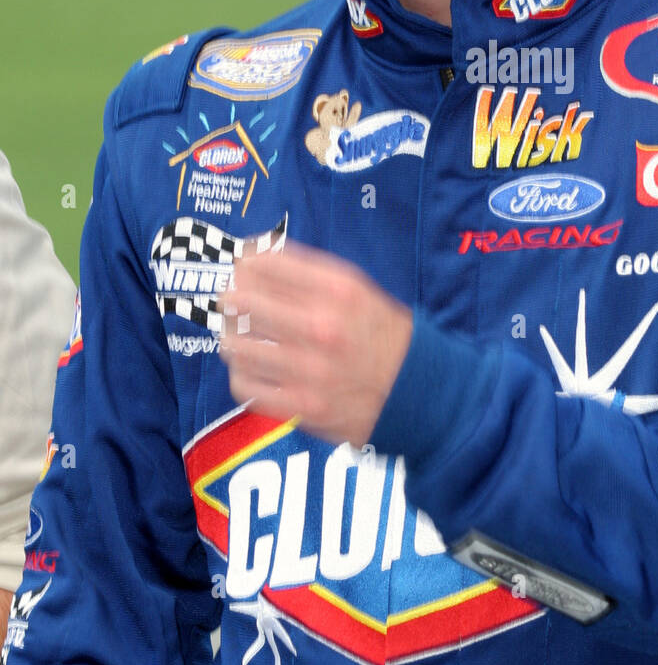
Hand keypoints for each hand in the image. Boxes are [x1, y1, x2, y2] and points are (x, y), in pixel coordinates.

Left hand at [219, 240, 412, 446]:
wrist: (417, 392)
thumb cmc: (383, 335)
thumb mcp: (359, 290)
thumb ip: (311, 275)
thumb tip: (256, 258)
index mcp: (338, 289)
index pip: (263, 263)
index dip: (244, 261)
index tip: (242, 266)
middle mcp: (321, 325)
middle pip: (242, 300)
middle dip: (231, 297)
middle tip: (233, 300)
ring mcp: (308, 369)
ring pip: (236, 344)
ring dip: (231, 335)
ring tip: (238, 334)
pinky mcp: (301, 406)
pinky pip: (245, 385)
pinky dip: (241, 373)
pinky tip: (251, 367)